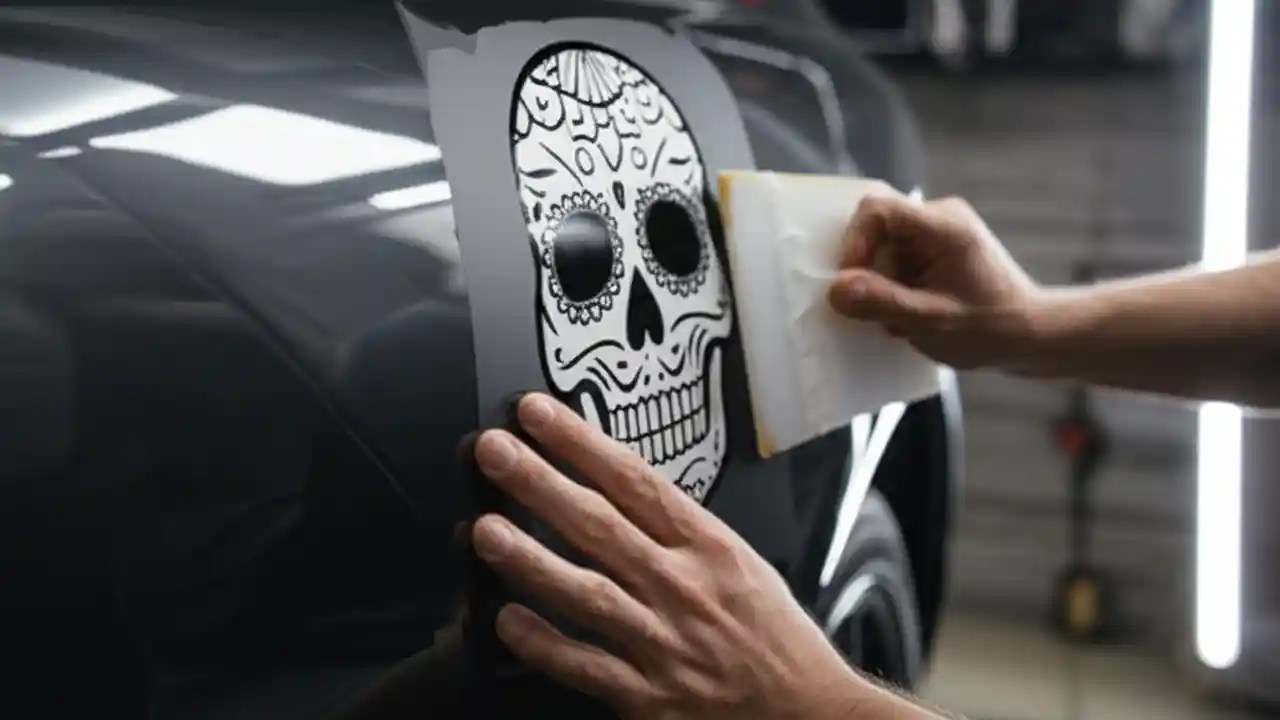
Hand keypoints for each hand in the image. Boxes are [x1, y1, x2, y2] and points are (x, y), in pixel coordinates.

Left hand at [470, 394, 873, 719]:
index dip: (582, 443)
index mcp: (709, 546)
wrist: (809, 711)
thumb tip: (614, 486)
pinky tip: (506, 620)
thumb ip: (679, 529)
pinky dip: (544, 644)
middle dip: (541, 482)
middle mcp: (683, 588)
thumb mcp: (741, 562)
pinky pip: (585, 667)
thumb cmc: (773, 635)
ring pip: (588, 593)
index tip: (539, 413)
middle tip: (494, 450)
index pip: (636, 481)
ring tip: (484, 529)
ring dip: (532, 560)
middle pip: (601, 525)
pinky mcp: (649, 696)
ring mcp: (664, 643)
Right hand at [827, 193, 1040, 368]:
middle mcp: (940, 218)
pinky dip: (892, 288)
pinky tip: (908, 314)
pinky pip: (895, 259)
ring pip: (882, 250)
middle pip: (877, 231)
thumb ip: (882, 303)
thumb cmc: (989, 329)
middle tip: (880, 310)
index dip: (854, 242)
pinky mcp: (934, 249)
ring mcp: (937, 232)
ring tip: (901, 319)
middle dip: (868, 273)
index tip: (851, 282)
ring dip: (881, 286)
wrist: (1030, 335)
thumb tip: (835, 289)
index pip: (878, 208)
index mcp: (944, 226)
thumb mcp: (930, 322)